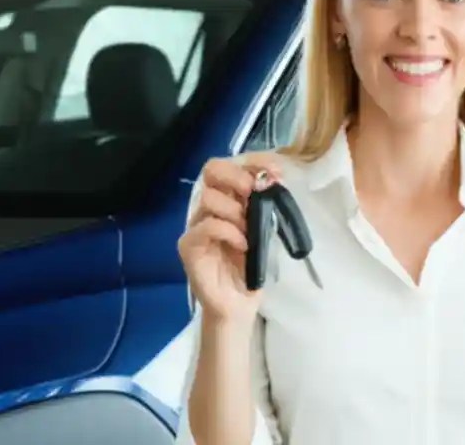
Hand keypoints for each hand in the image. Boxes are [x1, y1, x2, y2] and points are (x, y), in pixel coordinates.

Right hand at [178, 152, 287, 325]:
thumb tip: (273, 179)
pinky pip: (206, 225)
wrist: (239, 303)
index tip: (275, 172)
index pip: (230, 164)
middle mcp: (209, 206)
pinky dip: (229, 231)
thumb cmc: (252, 265)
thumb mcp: (265, 229)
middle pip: (211, 169)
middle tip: (255, 193)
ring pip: (209, 198)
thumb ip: (265, 204)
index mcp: (227, 198)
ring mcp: (196, 225)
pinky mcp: (189, 245)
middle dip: (237, 176)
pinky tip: (243, 245)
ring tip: (250, 231)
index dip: (253, 161)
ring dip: (236, 211)